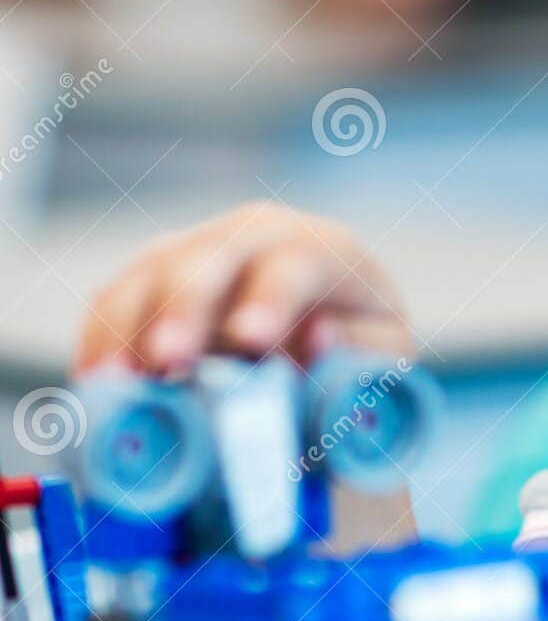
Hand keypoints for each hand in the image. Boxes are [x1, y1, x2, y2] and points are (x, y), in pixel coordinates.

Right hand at [73, 200, 413, 376]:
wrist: (326, 329)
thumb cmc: (355, 346)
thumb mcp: (377, 356)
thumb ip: (358, 352)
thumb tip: (320, 336)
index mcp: (324, 250)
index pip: (296, 261)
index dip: (272, 298)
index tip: (252, 339)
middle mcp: (254, 236)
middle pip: (211, 257)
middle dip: (186, 306)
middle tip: (168, 359)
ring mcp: (196, 252)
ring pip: (152, 274)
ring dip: (128, 327)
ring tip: (117, 382)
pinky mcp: (151, 281)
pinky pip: (113, 303)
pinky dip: (101, 342)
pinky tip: (97, 383)